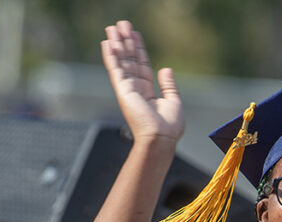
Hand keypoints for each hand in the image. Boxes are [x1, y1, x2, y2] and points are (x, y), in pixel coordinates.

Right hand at [101, 20, 183, 144]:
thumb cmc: (169, 127)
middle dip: (125, 42)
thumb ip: (168, 85)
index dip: (138, 49)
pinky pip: (115, 69)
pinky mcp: (123, 91)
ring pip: (121, 61)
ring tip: (113, 27)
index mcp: (147, 91)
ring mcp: (128, 89)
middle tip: (121, 24)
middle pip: (129, 60)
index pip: (142, 65)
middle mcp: (135, 89)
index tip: (135, 34)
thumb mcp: (173, 101)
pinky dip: (111, 56)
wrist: (161, 138)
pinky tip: (107, 43)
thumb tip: (166, 69)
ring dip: (117, 44)